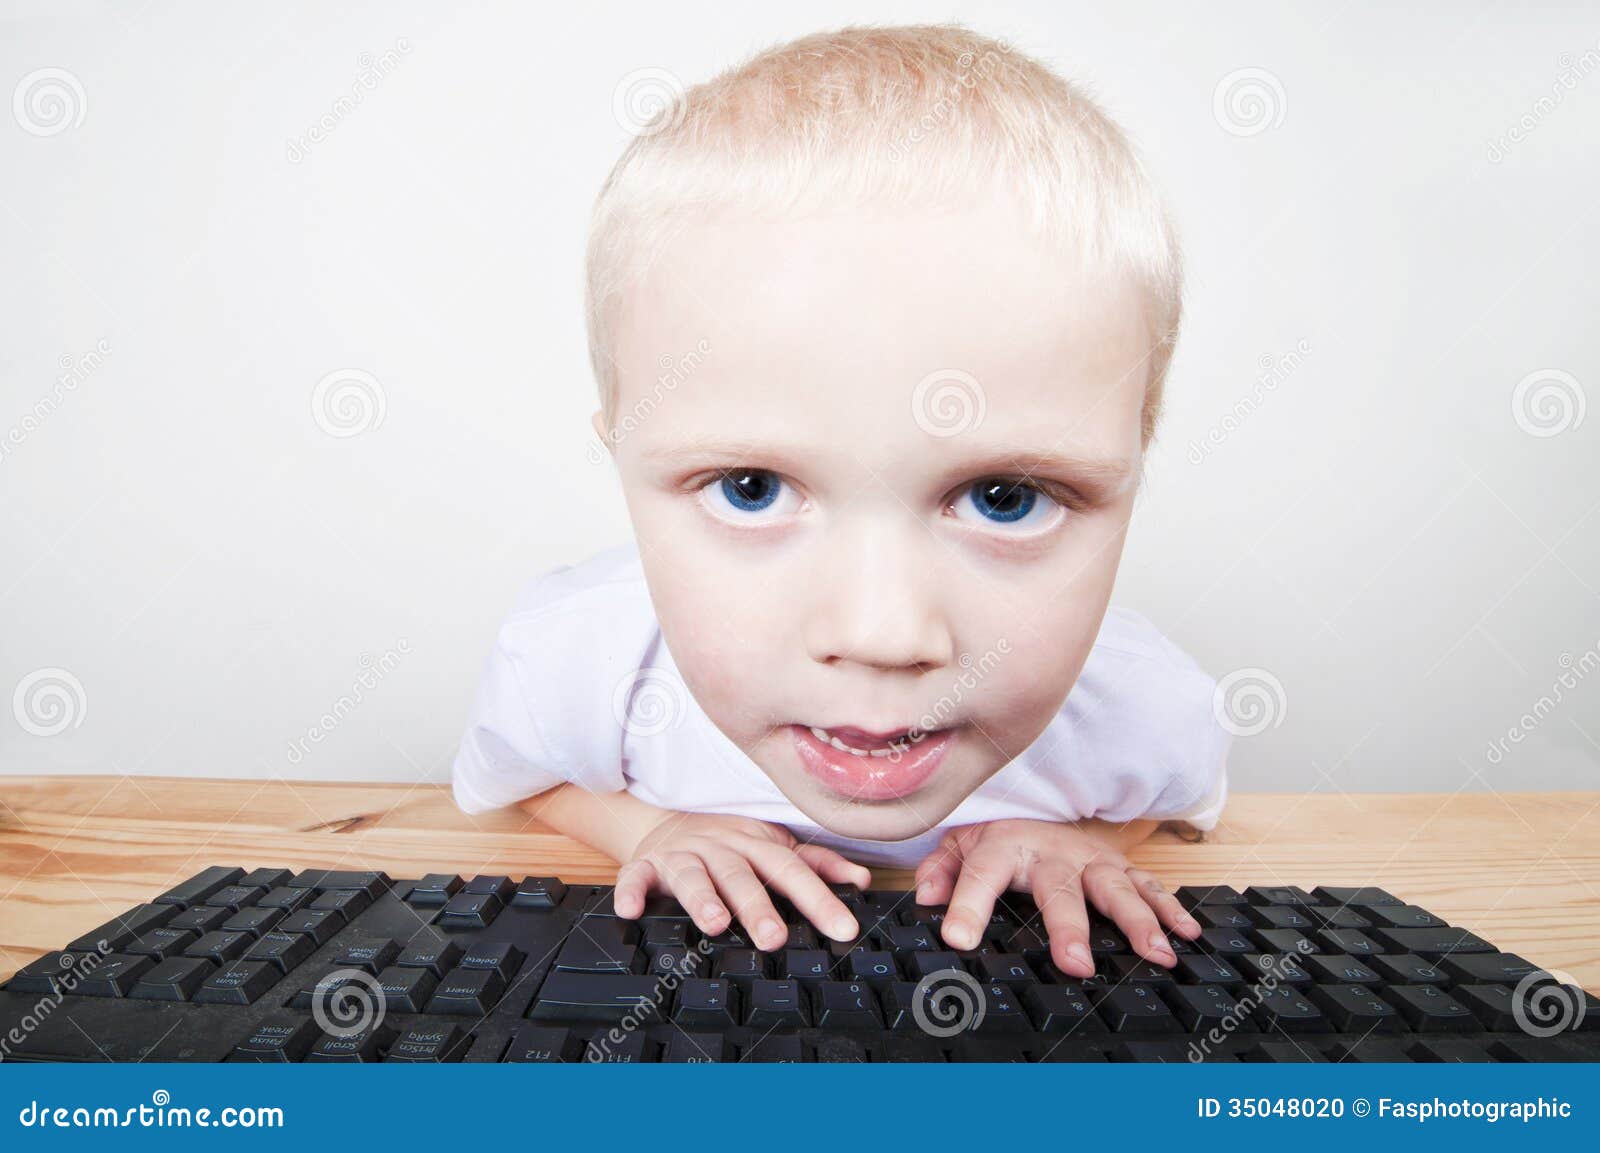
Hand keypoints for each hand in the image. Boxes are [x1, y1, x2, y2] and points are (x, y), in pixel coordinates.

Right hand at [612, 811, 871, 949]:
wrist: (667, 824)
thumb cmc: (729, 844)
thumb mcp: (773, 848)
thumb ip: (816, 865)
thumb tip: (861, 881)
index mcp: (756, 844)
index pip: (792, 871)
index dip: (819, 899)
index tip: (843, 928)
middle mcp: (720, 847)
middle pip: (742, 875)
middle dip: (758, 906)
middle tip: (775, 938)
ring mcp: (681, 856)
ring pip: (692, 875)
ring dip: (703, 898)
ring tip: (716, 924)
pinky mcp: (644, 867)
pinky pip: (634, 877)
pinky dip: (630, 892)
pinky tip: (631, 911)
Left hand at [913, 819, 1201, 977]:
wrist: (1036, 806)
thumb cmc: (997, 840)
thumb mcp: (958, 846)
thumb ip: (939, 870)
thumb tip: (924, 898)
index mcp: (1003, 847)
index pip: (980, 876)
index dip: (968, 906)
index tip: (959, 939)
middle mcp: (1051, 853)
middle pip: (1060, 891)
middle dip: (1070, 928)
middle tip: (1076, 966)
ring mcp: (1091, 860)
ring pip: (1116, 889)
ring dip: (1138, 922)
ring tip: (1155, 954)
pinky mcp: (1119, 867)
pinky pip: (1149, 886)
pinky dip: (1171, 909)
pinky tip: (1187, 934)